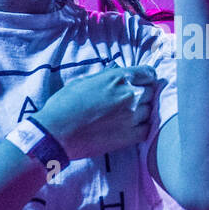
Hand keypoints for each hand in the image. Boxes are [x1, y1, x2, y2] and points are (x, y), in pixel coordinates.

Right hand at [34, 65, 161, 161]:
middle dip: (143, 94)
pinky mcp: (130, 136)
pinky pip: (146, 129)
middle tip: (130, 100)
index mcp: (118, 78)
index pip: (148, 73)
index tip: (144, 81)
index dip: (147, 77)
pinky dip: (141, 128)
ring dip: (141, 112)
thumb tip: (117, 77)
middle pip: (151, 92)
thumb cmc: (65, 105)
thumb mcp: (85, 81)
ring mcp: (132, 116)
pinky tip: (130, 128)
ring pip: (149, 110)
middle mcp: (130, 95)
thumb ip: (107, 78)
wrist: (57, 132)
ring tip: (125, 115)